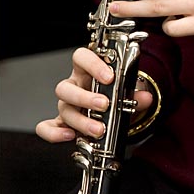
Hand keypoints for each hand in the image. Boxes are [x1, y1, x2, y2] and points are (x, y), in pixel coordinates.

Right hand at [35, 47, 152, 142]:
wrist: (112, 111)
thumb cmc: (114, 94)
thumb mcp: (127, 92)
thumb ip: (136, 95)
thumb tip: (146, 97)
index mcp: (87, 70)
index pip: (81, 57)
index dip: (93, 65)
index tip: (109, 77)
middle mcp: (73, 85)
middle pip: (66, 87)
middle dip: (85, 97)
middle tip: (104, 105)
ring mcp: (66, 104)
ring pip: (63, 108)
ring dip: (80, 120)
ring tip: (98, 129)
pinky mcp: (61, 122)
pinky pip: (47, 127)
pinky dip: (54, 133)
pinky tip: (70, 136)